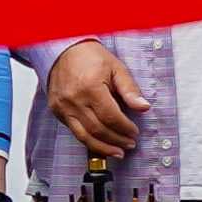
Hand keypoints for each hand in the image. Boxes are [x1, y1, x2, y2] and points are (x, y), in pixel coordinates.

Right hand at [48, 40, 149, 155]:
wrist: (64, 49)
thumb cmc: (91, 57)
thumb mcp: (117, 68)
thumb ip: (130, 90)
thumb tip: (144, 107)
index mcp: (90, 88)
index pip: (111, 117)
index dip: (124, 128)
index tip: (134, 132)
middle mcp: (74, 100)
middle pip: (98, 130)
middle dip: (116, 140)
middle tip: (129, 144)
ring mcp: (62, 107)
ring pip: (84, 136)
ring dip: (102, 147)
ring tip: (117, 152)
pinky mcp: (57, 110)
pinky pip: (74, 131)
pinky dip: (88, 140)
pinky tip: (100, 144)